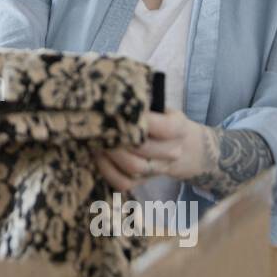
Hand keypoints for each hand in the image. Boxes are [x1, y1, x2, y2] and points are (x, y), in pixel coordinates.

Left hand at [97, 109, 212, 191]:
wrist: (180, 147)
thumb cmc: (162, 119)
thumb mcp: (161, 107)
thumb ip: (144, 103)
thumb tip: (114, 94)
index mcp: (179, 129)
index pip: (165, 127)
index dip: (143, 120)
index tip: (121, 109)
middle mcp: (172, 152)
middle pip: (144, 148)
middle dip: (119, 137)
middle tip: (99, 125)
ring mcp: (158, 169)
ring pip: (133, 167)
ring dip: (111, 153)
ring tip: (95, 139)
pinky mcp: (143, 181)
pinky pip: (123, 182)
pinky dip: (107, 170)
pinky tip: (98, 155)